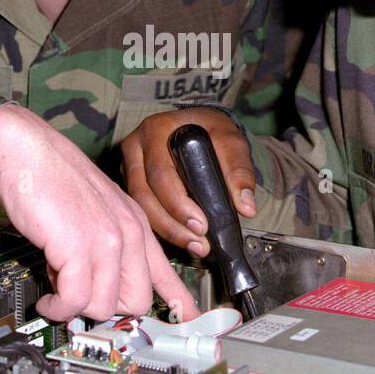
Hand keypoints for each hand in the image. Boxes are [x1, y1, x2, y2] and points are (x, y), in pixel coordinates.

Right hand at [0, 105, 197, 323]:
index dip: (181, 304)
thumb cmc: (53, 177)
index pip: (168, 274)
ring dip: (75, 307)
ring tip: (56, 286)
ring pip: (104, 307)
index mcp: (135, 224)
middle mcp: (128, 234)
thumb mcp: (96, 209)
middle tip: (80, 296)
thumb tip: (96, 289)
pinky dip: (57, 307)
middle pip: (136, 302)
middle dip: (105, 308)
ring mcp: (106, 241)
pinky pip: (74, 301)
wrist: (28, 149)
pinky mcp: (78, 247)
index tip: (193, 322)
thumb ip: (105, 247)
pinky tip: (47, 299)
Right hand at [120, 107, 254, 257]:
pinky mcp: (132, 183)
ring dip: (167, 231)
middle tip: (200, 242)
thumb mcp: (231, 141)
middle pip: (144, 194)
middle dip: (172, 224)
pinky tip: (185, 240)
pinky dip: (163, 228)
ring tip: (197, 246)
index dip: (178, 203)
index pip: (160, 173)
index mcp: (155, 130)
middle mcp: (135, 148)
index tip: (202, 224)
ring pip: (140, 207)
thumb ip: (239, 171)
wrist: (200, 127)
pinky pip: (142, 210)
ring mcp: (129, 167)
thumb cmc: (212, 130)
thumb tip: (246, 206)